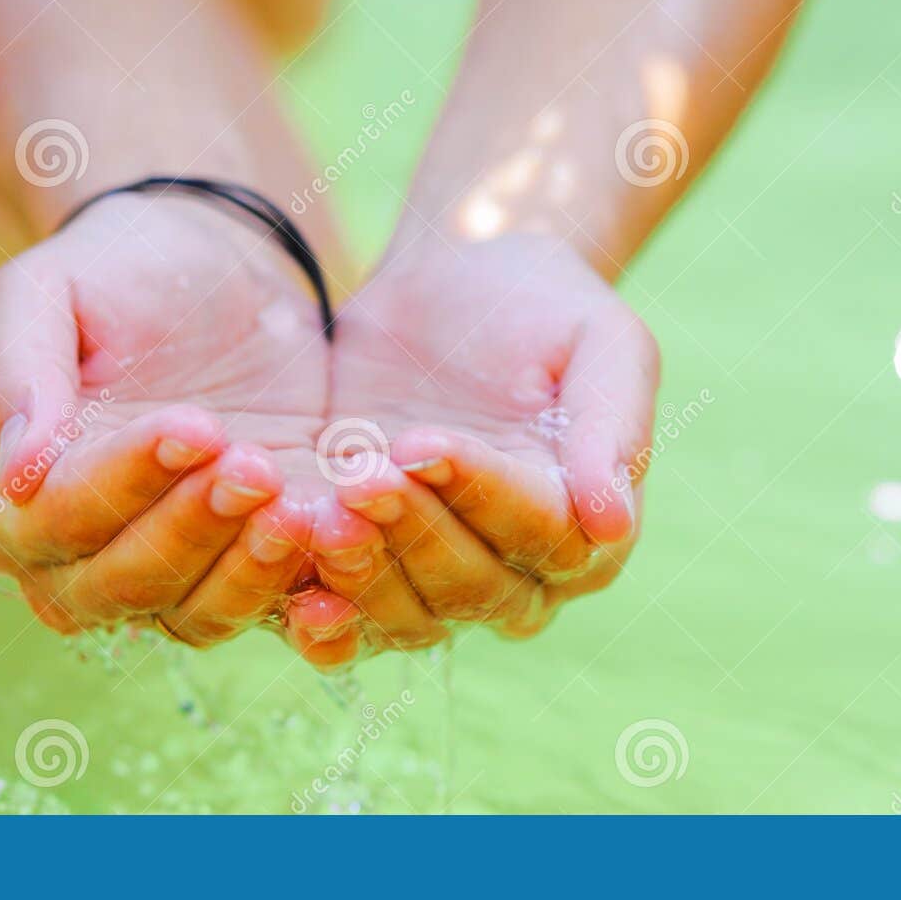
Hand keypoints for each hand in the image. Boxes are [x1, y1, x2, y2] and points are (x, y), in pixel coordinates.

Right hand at [0, 192, 363, 665]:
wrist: (214, 268)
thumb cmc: (114, 272)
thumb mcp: (44, 291)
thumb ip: (16, 371)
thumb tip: (18, 475)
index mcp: (3, 501)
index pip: (58, 519)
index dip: (126, 482)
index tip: (198, 424)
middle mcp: (70, 561)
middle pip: (124, 585)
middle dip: (194, 529)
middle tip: (258, 464)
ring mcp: (162, 576)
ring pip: (197, 614)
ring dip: (251, 570)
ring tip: (302, 506)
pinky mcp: (244, 567)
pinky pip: (270, 607)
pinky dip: (307, 589)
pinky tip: (342, 537)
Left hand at [315, 232, 658, 648]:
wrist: (456, 277)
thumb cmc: (542, 303)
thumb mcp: (602, 342)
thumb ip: (612, 428)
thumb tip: (612, 523)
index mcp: (588, 527)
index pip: (539, 531)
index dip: (480, 493)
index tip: (423, 440)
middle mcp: (521, 574)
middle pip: (472, 586)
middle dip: (412, 534)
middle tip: (359, 477)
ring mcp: (441, 582)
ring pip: (408, 616)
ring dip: (362, 576)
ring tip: (318, 516)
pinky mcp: (370, 571)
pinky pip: (347, 622)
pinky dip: (316, 618)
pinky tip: (288, 594)